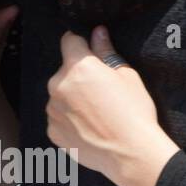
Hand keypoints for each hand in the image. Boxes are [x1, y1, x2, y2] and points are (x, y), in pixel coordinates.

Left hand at [46, 26, 178, 185]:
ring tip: (98, 112)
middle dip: (80, 74)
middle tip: (103, 90)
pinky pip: (59, 116)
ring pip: (61, 94)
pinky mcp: (52, 130)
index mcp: (78, 67)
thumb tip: (98, 31)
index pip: (70, 40)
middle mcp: (58, 85)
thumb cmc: (134, 111)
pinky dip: (71, 118)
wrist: (129, 153)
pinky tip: (91, 126)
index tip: (94, 53)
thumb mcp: (128, 75)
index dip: (82, 43)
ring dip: (73, 97)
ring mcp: (52, 109)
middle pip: (65, 70)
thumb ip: (107, 51)